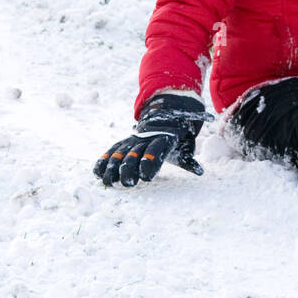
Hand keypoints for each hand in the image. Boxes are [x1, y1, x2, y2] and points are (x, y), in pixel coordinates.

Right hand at [95, 93, 211, 186]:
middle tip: (127, 183)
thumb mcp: (186, 145)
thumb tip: (200, 171)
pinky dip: (105, 160)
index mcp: (163, 138)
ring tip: (107, 181)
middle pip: (135, 153)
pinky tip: (97, 172)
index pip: (155, 150)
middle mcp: (146, 138)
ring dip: (113, 166)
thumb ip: (189, 159)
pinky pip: (113, 150)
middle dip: (129, 168)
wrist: (167, 113)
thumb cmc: (179, 136)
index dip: (150, 162)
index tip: (145, 177)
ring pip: (121, 151)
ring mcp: (134, 139)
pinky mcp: (125, 142)